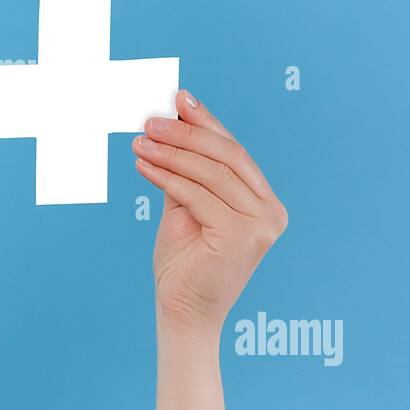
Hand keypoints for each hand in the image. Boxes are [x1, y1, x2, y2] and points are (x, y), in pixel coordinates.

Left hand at [134, 89, 286, 334]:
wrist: (183, 312)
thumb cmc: (184, 261)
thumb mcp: (185, 205)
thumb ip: (185, 168)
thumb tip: (171, 119)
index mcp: (264, 202)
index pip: (233, 152)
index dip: (206, 122)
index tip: (179, 97)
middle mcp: (271, 211)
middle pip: (226, 157)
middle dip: (186, 133)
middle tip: (150, 121)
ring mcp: (261, 225)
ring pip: (210, 173)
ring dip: (170, 152)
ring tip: (138, 141)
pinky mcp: (242, 237)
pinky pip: (197, 195)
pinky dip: (167, 176)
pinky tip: (143, 166)